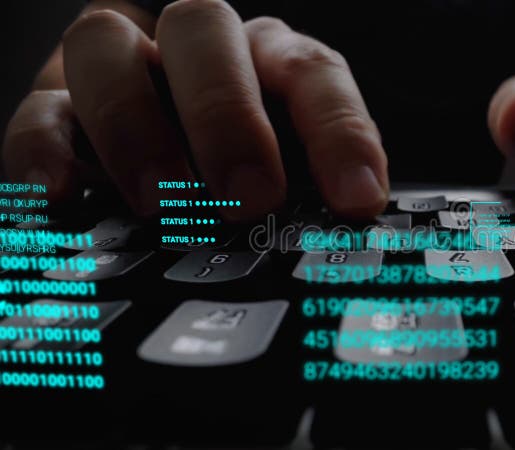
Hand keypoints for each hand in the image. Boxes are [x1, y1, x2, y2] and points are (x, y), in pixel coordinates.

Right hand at [2, 0, 388, 219]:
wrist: (164, 135)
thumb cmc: (245, 168)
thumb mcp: (292, 176)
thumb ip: (313, 195)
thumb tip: (349, 238)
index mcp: (267, 62)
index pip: (311, 72)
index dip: (339, 132)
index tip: (356, 201)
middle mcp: (197, 53)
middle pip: (203, 30)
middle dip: (226, 116)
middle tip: (247, 198)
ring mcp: (124, 71)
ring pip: (107, 46)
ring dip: (134, 124)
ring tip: (160, 203)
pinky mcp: (60, 108)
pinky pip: (40, 110)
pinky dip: (44, 150)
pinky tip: (61, 200)